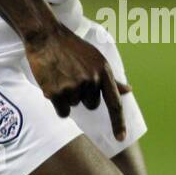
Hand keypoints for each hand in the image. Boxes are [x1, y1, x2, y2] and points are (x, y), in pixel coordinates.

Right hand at [25, 24, 130, 140]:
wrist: (47, 36)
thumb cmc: (72, 48)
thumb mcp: (96, 59)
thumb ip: (110, 78)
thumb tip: (128, 90)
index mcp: (103, 72)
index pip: (114, 103)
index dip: (118, 123)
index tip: (121, 138)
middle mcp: (90, 80)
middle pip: (91, 105)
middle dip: (83, 96)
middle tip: (72, 76)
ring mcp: (73, 86)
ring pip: (74, 106)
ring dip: (68, 96)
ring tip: (61, 76)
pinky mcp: (56, 92)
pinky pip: (62, 111)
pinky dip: (58, 104)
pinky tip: (53, 85)